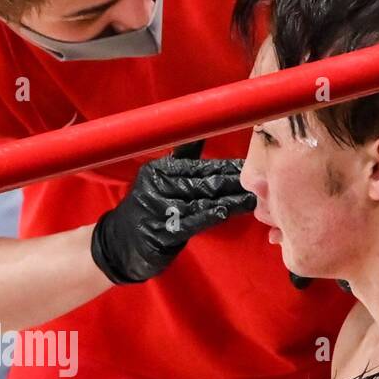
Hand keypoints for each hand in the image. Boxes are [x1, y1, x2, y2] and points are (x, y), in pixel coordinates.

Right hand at [90, 156, 255, 283]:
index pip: (198, 165)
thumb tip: (201, 132)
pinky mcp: (162, 232)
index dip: (225, 165)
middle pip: (203, 181)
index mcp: (158, 170)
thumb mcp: (159, 182)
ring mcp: (158, 209)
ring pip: (202, 200)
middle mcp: (157, 186)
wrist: (118, 246)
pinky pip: (192, 221)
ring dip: (230, 198)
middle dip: (232, 180)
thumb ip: (182, 161)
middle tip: (261, 178)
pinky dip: (211, 215)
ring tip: (254, 197)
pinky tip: (228, 211)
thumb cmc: (146, 212)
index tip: (250, 163)